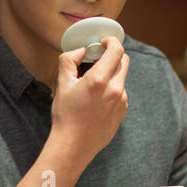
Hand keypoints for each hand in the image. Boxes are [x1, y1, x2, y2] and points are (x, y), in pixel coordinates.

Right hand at [51, 36, 128, 164]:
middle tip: (98, 58)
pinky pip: (121, 93)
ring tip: (93, 83)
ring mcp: (122, 102)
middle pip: (124, 61)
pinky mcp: (123, 112)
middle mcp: (115, 89)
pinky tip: (97, 99)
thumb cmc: (66, 115)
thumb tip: (81, 50)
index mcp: (100, 80)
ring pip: (122, 78)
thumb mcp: (62, 83)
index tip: (103, 42)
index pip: (117, 50)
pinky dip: (112, 88)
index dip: (111, 41)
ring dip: (111, 73)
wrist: (74, 145)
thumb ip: (69, 60)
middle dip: (113, 55)